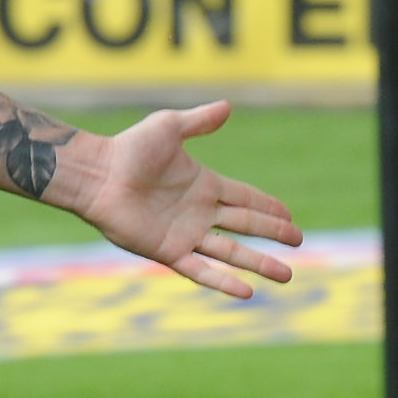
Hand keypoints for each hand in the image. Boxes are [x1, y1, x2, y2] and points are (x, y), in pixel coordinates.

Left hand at [56, 103, 301, 297]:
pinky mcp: (167, 251)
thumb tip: (227, 106)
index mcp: (202, 184)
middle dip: (273, 232)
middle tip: (300, 241)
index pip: (244, 197)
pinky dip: (223, 281)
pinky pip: (200, 270)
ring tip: (286, 275)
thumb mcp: (168, 128)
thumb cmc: (128, 149)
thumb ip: (198, 122)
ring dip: (258, 263)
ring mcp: (184, 233)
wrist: (97, 175)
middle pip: (245, 225)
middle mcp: (197, 211)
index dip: (268, 206)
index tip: (290, 215)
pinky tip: (247, 291)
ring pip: (231, 252)